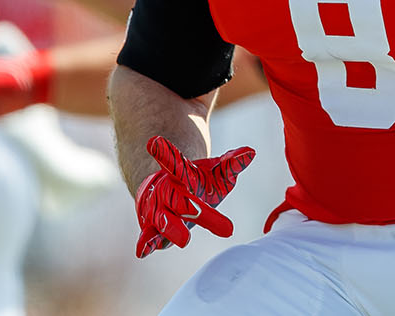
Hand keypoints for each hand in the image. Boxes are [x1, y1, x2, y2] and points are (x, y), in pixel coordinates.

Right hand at [134, 135, 254, 257]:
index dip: (165, 154)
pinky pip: (148, 237)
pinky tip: (143, 252)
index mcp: (180, 174)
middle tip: (199, 211)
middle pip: (179, 201)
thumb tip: (251, 152)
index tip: (154, 142)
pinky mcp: (150, 228)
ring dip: (172, 229)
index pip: (175, 164)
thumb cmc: (196, 182)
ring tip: (183, 239)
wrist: (164, 190)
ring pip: (163, 220)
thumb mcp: (215, 172)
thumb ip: (232, 164)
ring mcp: (156, 210)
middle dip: (193, 209)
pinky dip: (146, 244)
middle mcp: (165, 192)